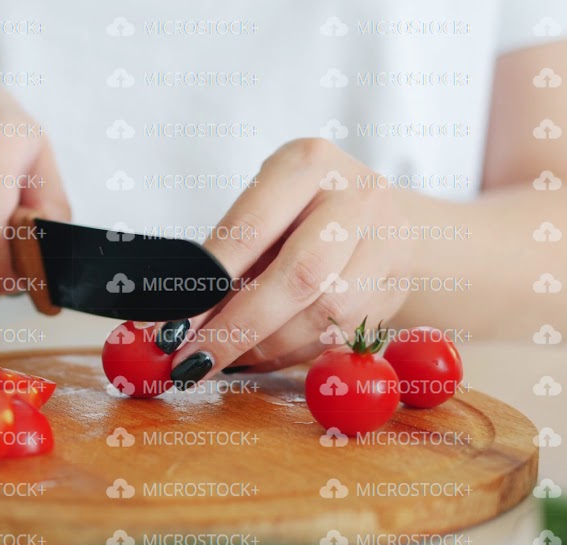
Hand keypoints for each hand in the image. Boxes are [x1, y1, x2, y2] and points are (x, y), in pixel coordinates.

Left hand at [169, 138, 413, 383]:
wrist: (390, 223)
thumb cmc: (304, 215)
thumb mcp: (264, 211)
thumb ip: (225, 258)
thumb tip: (174, 322)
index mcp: (308, 164)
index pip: (252, 226)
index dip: (209, 282)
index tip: (172, 324)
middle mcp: (356, 197)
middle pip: (298, 276)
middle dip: (237, 327)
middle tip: (191, 359)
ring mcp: (385, 244)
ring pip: (322, 315)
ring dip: (262, 348)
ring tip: (220, 359)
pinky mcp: (393, 289)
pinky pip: (336, 337)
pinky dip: (288, 354)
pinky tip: (257, 356)